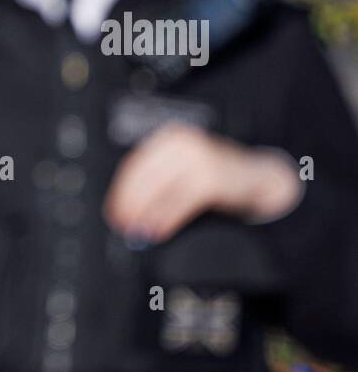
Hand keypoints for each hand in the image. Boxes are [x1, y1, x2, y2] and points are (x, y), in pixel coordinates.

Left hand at [103, 123, 300, 243]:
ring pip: (161, 190)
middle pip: (144, 177)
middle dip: (130, 205)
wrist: (259, 177)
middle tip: (123, 225)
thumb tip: (127, 211)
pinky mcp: (213, 176)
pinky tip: (158, 230)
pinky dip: (167, 218)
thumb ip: (157, 185)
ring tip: (137, 231)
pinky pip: (181, 200)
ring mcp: (199, 158)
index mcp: (170, 140)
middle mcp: (182, 144)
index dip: (121, 192)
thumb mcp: (182, 172)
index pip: (134, 165)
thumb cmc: (216, 177)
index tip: (113, 213)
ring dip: (146, 214)